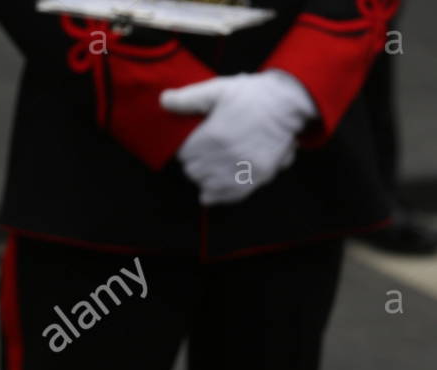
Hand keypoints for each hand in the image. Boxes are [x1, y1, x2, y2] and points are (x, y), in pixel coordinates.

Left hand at [160, 70, 316, 205]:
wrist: (290, 103)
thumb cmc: (253, 94)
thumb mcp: (219, 89)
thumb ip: (188, 98)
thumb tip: (163, 100)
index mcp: (212, 136)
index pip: (183, 156)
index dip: (187, 148)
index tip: (195, 141)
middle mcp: (224, 157)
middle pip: (193, 172)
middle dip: (195, 162)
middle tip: (204, 151)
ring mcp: (241, 170)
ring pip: (207, 186)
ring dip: (206, 177)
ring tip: (214, 164)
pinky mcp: (256, 178)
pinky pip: (228, 196)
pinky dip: (220, 192)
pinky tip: (219, 181)